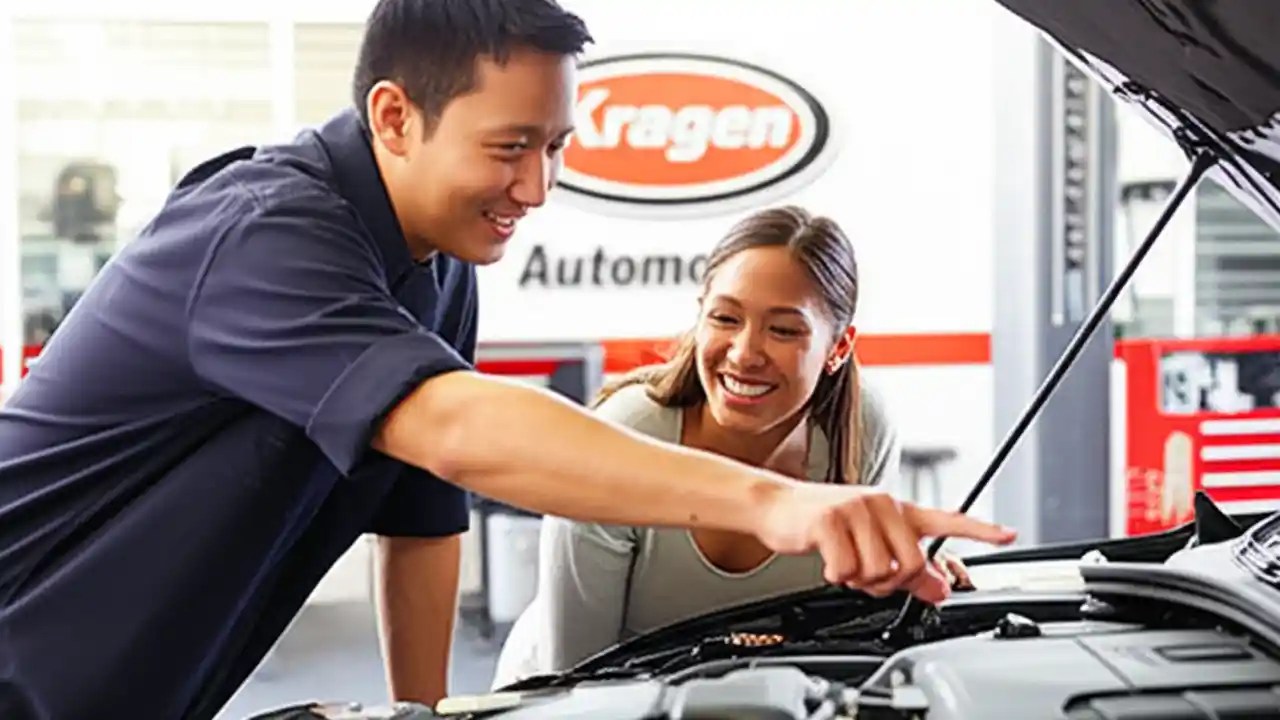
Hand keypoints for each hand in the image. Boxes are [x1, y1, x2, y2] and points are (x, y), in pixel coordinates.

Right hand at [755, 483, 1015, 604]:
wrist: (777, 506)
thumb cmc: (824, 524)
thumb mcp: (869, 543)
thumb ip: (907, 567)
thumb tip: (942, 588)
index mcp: (897, 509)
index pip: (946, 519)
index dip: (979, 530)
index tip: (1008, 535)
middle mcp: (882, 504)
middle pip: (910, 564)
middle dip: (890, 582)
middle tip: (867, 576)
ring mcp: (856, 510)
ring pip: (879, 571)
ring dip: (859, 581)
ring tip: (844, 564)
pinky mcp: (830, 520)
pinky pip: (847, 570)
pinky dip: (836, 576)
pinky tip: (827, 562)